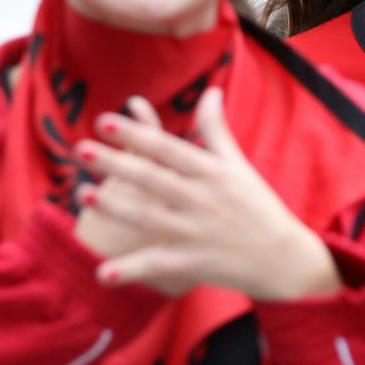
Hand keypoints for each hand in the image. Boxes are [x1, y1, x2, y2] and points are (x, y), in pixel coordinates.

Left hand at [75, 88, 342, 299]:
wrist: (283, 257)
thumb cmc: (258, 205)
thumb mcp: (238, 165)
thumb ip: (216, 131)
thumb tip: (210, 91)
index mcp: (213, 172)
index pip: (168, 149)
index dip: (137, 134)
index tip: (106, 121)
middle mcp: (203, 199)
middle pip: (153, 179)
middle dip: (116, 164)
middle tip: (81, 148)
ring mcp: (197, 232)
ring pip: (149, 218)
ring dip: (114, 207)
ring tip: (82, 194)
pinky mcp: (193, 263)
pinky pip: (157, 266)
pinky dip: (131, 270)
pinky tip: (102, 273)